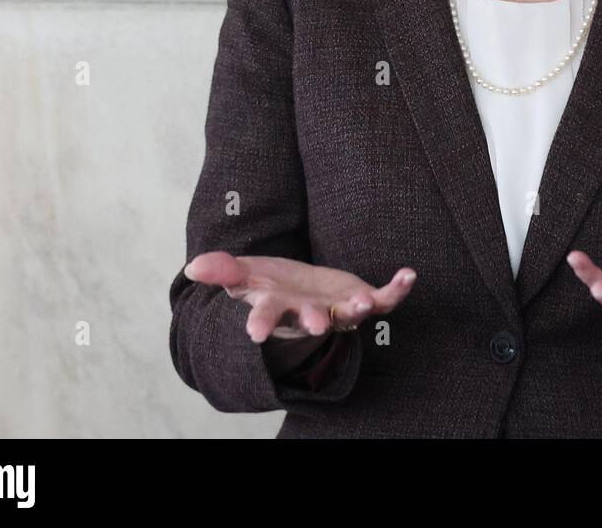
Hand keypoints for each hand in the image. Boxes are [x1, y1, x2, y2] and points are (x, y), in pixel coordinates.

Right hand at [184, 250, 415, 343]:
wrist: (302, 292)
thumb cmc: (270, 284)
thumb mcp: (245, 274)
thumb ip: (223, 270)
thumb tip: (193, 267)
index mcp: (277, 308)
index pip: (265, 317)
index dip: (259, 323)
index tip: (253, 333)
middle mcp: (307, 313)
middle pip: (310, 320)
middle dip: (314, 323)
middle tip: (317, 326)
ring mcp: (336, 309)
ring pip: (347, 315)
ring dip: (356, 310)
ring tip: (364, 303)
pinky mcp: (361, 299)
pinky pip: (384, 299)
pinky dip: (397, 289)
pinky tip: (409, 274)